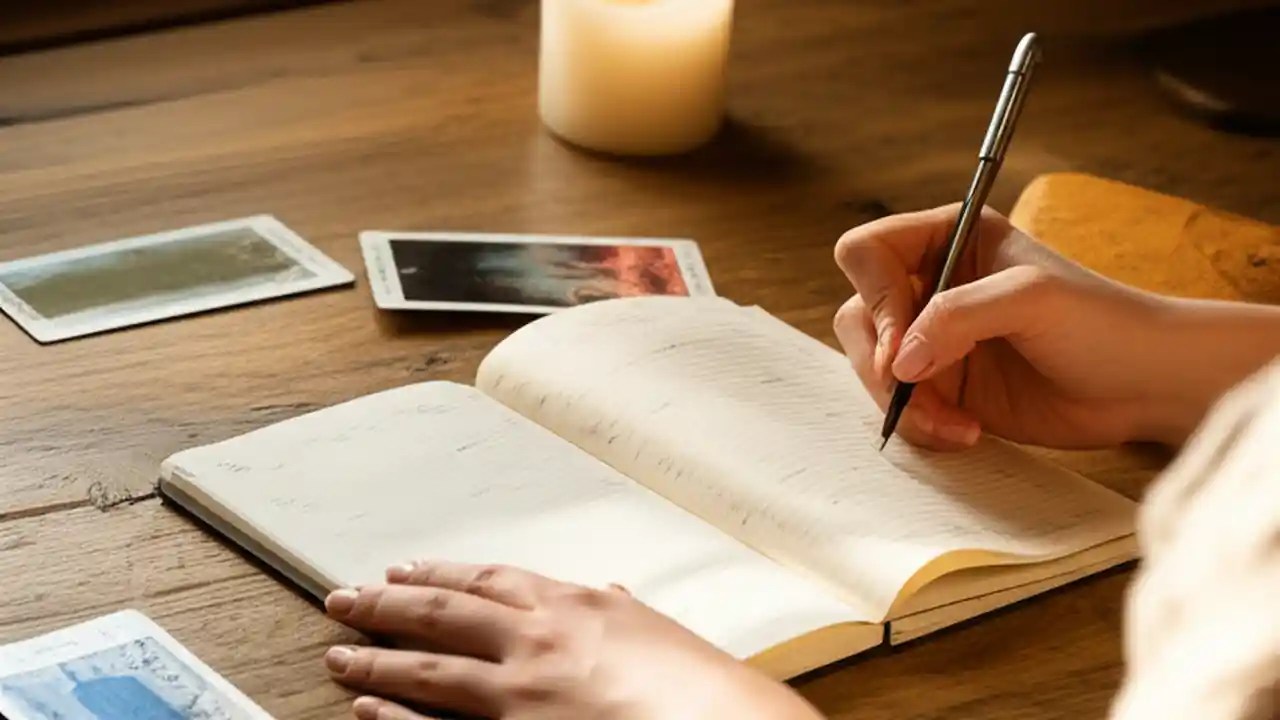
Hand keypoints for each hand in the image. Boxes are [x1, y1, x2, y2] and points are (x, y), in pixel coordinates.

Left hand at [322, 561, 824, 719]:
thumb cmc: (699, 688)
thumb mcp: (658, 634)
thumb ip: (620, 612)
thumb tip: (611, 593)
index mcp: (573, 605)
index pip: (486, 579)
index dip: (437, 573)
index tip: (401, 569)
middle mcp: (537, 639)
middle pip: (442, 612)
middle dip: (386, 603)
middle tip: (343, 597)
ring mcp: (520, 692)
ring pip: (427, 667)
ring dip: (375, 657)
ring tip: (338, 652)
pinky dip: (397, 717)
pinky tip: (365, 708)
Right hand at [833, 203, 1238, 449]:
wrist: (1146, 386)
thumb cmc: (1104, 323)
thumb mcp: (1032, 299)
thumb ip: (957, 316)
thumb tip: (895, 361)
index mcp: (949, 239)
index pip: (867, 252)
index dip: (874, 296)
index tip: (900, 343)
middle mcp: (932, 286)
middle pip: (858, 316)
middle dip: (879, 363)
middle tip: (914, 392)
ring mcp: (933, 340)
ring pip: (872, 369)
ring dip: (904, 404)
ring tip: (954, 426)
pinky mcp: (943, 389)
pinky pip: (901, 408)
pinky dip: (922, 426)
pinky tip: (968, 433)